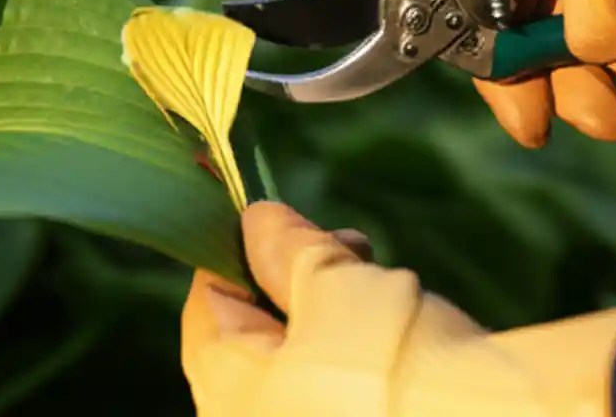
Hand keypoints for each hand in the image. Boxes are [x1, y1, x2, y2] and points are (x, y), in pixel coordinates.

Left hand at [181, 201, 615, 415]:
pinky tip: (408, 327)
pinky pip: (347, 391)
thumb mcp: (334, 285)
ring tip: (384, 277)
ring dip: (339, 309)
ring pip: (308, 361)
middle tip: (346, 242)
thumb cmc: (394, 359)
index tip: (270, 219)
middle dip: (299, 278)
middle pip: (259, 337)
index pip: (207, 311)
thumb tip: (257, 221)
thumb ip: (286, 248)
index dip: (233, 253)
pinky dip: (366, 351)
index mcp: (227, 397)